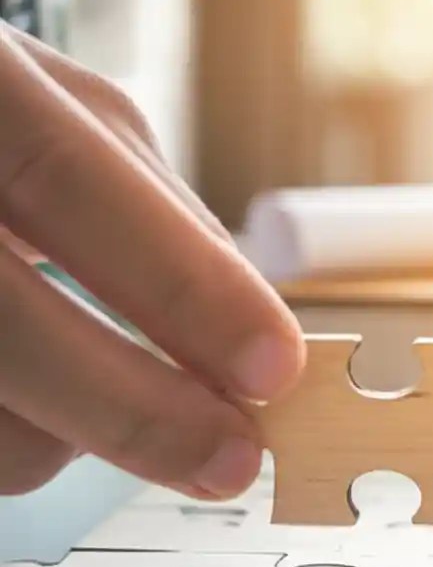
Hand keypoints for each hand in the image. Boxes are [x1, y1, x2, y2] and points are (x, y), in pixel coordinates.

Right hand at [0, 25, 302, 498]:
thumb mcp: (55, 109)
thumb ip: (148, 204)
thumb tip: (247, 319)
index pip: (70, 182)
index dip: (179, 284)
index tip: (272, 368)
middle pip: (11, 327)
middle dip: (140, 413)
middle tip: (230, 458)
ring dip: (65, 433)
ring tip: (79, 375)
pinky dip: (16, 435)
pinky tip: (24, 385)